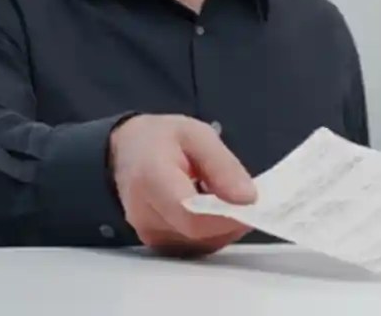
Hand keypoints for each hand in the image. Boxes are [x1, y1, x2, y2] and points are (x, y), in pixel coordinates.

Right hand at [109, 114, 256, 256]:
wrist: (128, 152)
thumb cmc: (162, 139)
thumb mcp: (197, 135)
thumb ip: (223, 166)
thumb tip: (249, 199)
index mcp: (151, 179)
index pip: (192, 216)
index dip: (227, 216)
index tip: (252, 202)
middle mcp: (144, 215)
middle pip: (200, 234)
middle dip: (232, 219)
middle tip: (248, 196)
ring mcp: (149, 234)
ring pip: (202, 244)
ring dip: (225, 227)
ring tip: (229, 197)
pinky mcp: (158, 244)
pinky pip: (196, 246)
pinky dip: (214, 231)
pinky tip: (215, 209)